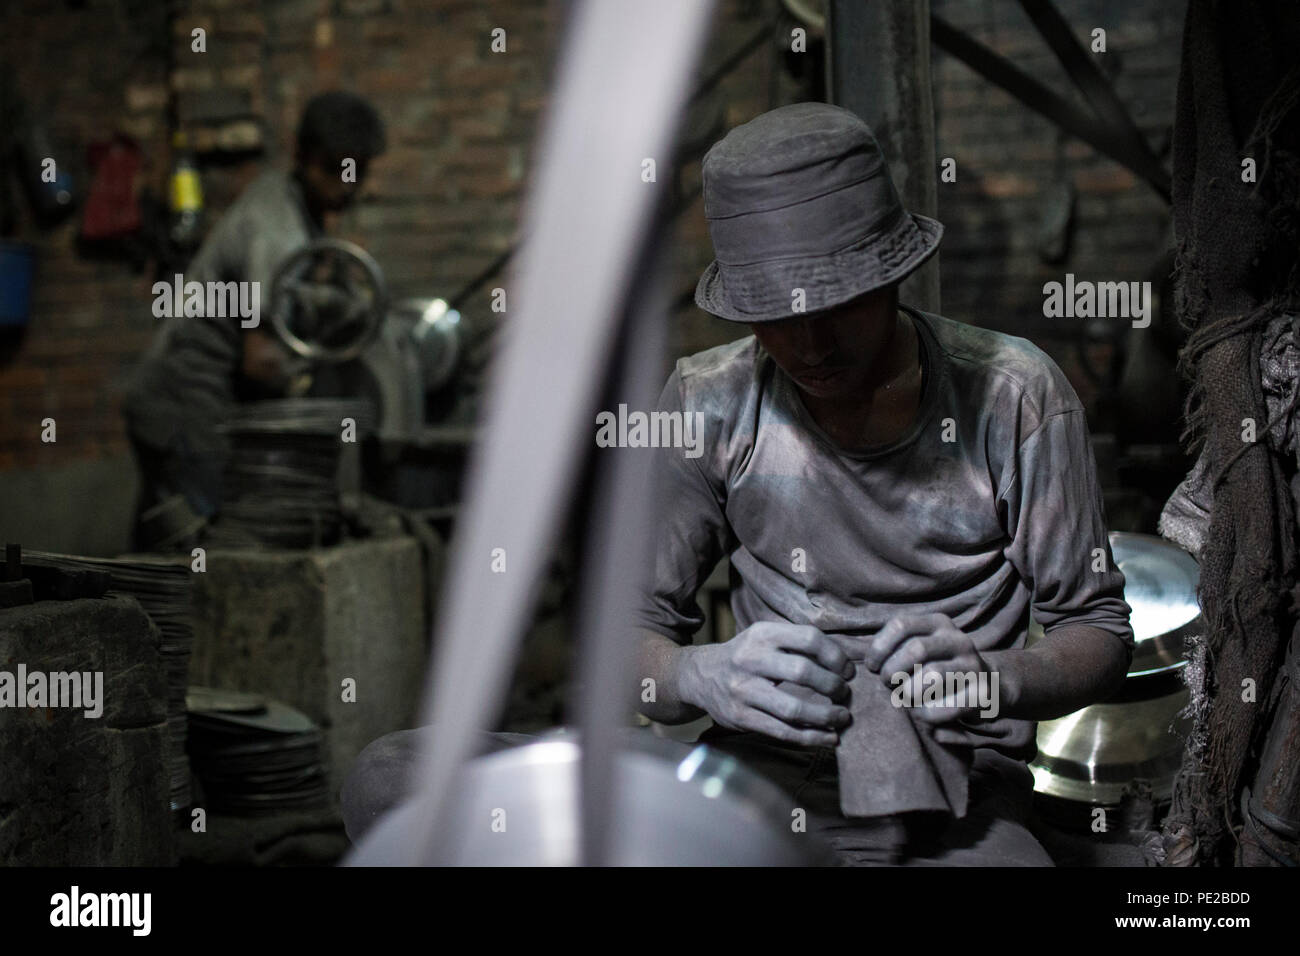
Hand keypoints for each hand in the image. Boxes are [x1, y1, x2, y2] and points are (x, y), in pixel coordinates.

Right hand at [679, 621, 854, 746]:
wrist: (700, 675)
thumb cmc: (746, 656)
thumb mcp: (764, 637)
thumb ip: (796, 643)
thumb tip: (845, 661)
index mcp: (761, 634)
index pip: (809, 638)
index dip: (835, 656)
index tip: (847, 671)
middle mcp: (750, 659)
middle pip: (803, 672)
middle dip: (832, 686)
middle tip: (845, 695)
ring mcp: (743, 690)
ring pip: (793, 708)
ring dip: (826, 716)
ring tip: (842, 718)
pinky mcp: (740, 717)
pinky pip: (783, 731)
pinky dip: (811, 737)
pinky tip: (828, 737)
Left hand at [863, 613, 998, 730]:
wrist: (989, 684)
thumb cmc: (939, 667)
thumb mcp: (920, 647)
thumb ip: (894, 647)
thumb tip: (863, 659)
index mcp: (938, 623)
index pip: (900, 624)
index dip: (879, 647)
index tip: (871, 667)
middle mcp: (958, 639)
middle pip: (916, 648)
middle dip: (893, 671)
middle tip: (887, 685)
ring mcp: (973, 665)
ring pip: (932, 675)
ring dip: (910, 692)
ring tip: (905, 699)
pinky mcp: (982, 693)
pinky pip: (947, 705)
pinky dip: (927, 713)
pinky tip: (922, 714)